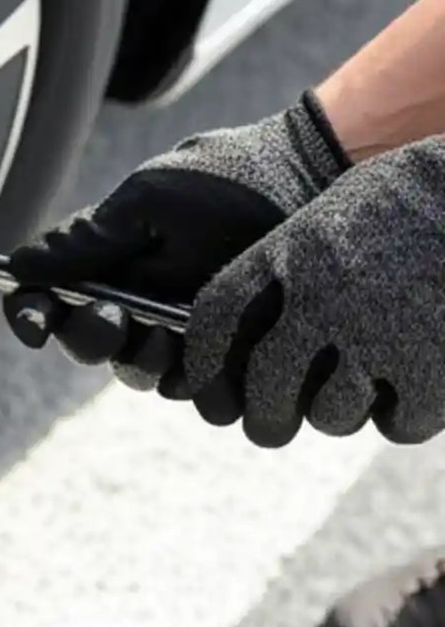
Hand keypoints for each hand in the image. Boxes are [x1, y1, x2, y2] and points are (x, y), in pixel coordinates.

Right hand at [7, 91, 348, 394]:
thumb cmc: (229, 182)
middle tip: (114, 315)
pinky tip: (220, 346)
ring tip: (172, 329)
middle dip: (92, 338)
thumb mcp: (149, 204)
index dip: (31, 317)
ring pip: (145, 377)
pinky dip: (206, 376)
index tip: (37, 322)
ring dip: (149, 359)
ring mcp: (184, 335)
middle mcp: (137, 306)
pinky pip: (204, 395)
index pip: (46, 304)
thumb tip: (18, 267)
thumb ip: (86, 241)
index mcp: (106, 268)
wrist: (316, 182)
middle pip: (88, 348)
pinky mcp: (231, 359)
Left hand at [185, 136, 444, 446]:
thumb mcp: (334, 214)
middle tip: (267, 427)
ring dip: (335, 414)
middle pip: (267, 385)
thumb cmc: (411, 199)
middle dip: (263, 418)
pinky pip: (397, 424)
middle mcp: (324, 295)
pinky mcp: (436, 367)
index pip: (216, 319)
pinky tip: (409, 394)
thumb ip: (287, 270)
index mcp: (291, 250)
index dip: (203, 365)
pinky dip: (399, 418)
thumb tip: (246, 342)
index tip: (210, 391)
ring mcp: (381, 333)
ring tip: (352, 395)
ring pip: (330, 414)